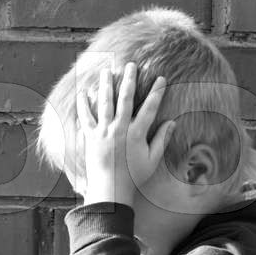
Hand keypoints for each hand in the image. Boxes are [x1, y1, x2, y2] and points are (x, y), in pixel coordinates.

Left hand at [78, 65, 174, 205]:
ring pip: (105, 103)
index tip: (161, 79)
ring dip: (106, 85)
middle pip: (125, 99)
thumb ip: (161, 140)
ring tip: (107, 71)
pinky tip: (83, 92)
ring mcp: (104, 131)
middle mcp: (120, 128)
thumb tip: (172, 123)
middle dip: (129, 80)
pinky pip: (86, 117)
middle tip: (131, 65)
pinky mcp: (91, 137)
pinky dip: (84, 105)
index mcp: (136, 133)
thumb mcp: (152, 159)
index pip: (149, 108)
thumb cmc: (133, 176)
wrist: (110, 188)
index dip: (156, 92)